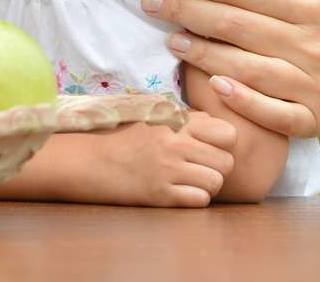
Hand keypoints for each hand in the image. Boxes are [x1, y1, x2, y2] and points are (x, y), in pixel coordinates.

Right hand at [82, 110, 238, 207]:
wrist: (92, 162)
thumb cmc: (124, 139)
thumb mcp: (153, 117)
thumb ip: (185, 118)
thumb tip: (214, 121)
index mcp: (175, 123)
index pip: (227, 133)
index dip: (223, 143)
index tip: (211, 147)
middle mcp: (174, 144)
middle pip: (226, 161)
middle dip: (218, 167)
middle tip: (201, 168)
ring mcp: (168, 170)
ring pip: (216, 182)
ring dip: (207, 185)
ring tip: (191, 181)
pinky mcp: (161, 195)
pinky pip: (200, 200)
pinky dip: (195, 199)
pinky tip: (180, 192)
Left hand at [144, 0, 319, 137]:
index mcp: (311, 4)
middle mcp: (313, 44)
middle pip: (235, 25)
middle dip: (184, 11)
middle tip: (149, 3)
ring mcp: (313, 85)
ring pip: (247, 68)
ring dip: (201, 54)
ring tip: (170, 40)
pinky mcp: (311, 119)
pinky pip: (272, 113)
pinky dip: (241, 100)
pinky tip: (211, 84)